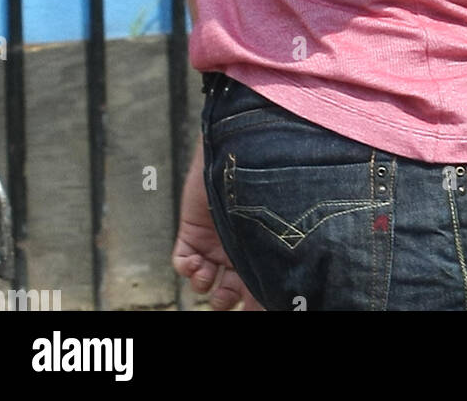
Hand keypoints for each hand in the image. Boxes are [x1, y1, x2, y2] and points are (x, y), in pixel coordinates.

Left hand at [171, 136, 261, 310]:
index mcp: (263, 250)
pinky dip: (186, 269)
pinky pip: (183, 262)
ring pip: (205, 281)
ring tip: (208, 276)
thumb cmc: (267, 191)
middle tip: (227, 295)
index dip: (255, 303)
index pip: (258, 286)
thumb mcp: (276, 234)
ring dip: (204, 286)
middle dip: (226, 299)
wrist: (241, 157)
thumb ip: (277, 267)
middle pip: (229, 290)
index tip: (253, 309)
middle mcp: (239, 249)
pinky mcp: (192, 232)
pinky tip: (195, 263)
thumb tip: (283, 298)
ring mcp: (214, 242)